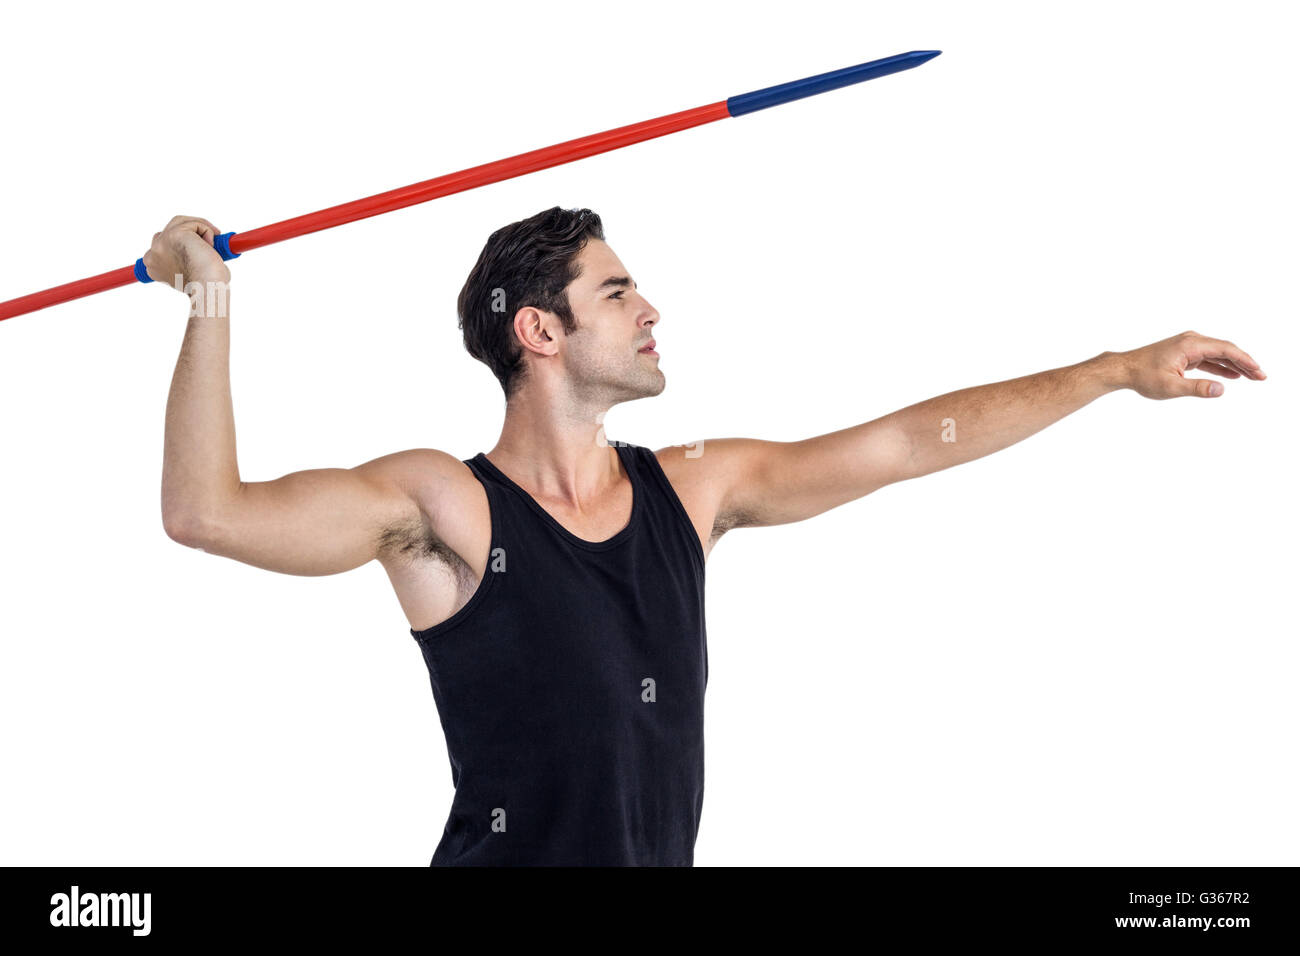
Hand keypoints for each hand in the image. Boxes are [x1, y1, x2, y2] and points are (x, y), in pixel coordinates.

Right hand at [141, 215, 230, 287]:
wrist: (207, 290)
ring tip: (214, 244)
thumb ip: (185, 259)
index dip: (181, 243)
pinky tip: (212, 247)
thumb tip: (201, 247)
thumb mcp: (188, 273)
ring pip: (182, 222)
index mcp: (153, 265)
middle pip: (171, 228)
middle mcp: (153, 253)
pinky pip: (195, 224)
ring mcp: (162, 242)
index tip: (197, 250)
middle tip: (210, 242)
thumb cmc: (206, 287)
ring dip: (201, 228)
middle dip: (191, 231)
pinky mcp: (175, 234)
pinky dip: (208, 231)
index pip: (163, 244)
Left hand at [1116, 331, 1265, 399]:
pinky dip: (1220, 366)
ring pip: (1217, 354)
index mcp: (1190, 345)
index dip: (1245, 360)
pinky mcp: (1184, 352)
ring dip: (1234, 365)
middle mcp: (1191, 340)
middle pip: (1225, 350)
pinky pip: (1208, 358)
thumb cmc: (1142, 376)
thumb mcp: (1170, 386)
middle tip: (1261, 377)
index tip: (1258, 371)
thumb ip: (1197, 388)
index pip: (1225, 349)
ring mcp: (1188, 345)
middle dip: (1244, 363)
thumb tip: (1221, 389)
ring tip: (1252, 377)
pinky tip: (1232, 375)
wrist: (1123, 369)